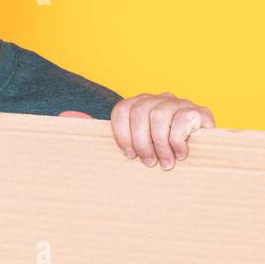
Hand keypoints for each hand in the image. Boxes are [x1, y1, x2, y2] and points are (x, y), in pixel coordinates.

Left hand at [61, 92, 215, 170]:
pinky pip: (183, 120)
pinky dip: (178, 141)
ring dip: (160, 145)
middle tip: (148, 164)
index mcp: (139, 105)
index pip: (122, 110)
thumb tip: (65, 116)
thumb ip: (101, 133)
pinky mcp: (200, 112)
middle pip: (140, 112)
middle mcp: (158, 99)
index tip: (128, 156)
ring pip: (159, 115)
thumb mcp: (130, 146)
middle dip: (141, 143)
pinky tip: (181, 154)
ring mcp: (180, 103)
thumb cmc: (158, 154)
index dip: (122, 135)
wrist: (199, 157)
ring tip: (165, 164)